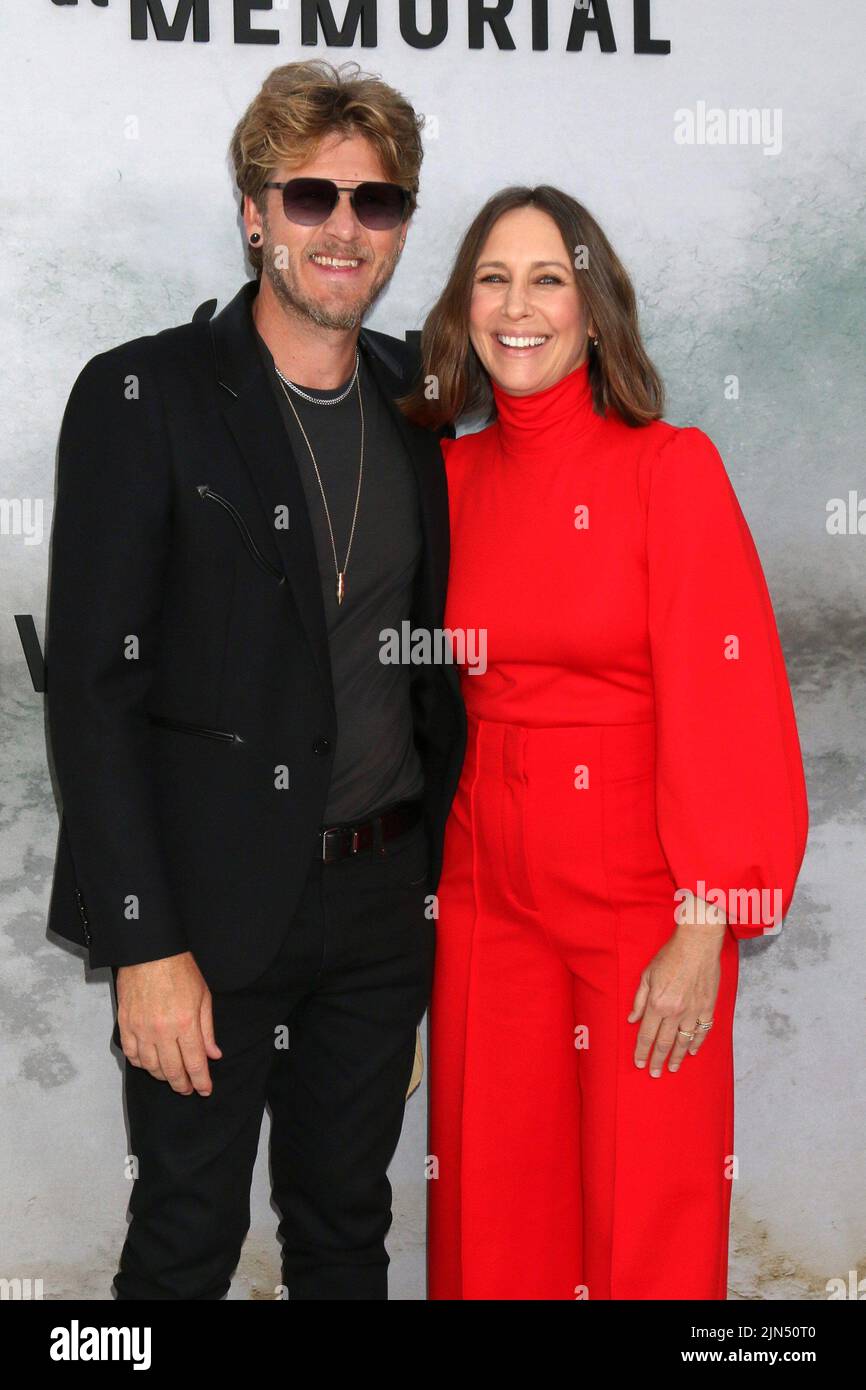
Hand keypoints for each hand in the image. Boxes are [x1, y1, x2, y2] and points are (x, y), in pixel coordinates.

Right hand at [115, 951, 221, 1095]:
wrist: (150, 952)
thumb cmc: (179, 970)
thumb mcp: (203, 997)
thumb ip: (207, 1030)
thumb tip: (213, 1054)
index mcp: (185, 1023)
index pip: (194, 1063)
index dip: (201, 1081)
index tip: (204, 1090)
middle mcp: (162, 1031)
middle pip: (172, 1071)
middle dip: (182, 1085)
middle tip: (188, 1089)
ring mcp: (141, 1029)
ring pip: (150, 1067)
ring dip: (162, 1076)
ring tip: (171, 1076)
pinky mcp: (126, 1025)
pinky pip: (132, 1054)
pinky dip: (141, 1064)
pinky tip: (150, 1063)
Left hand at [628, 899, 724, 1076]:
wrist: (697, 944)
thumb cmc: (670, 956)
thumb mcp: (647, 975)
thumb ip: (639, 1000)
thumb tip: (632, 1019)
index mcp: (657, 1003)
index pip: (646, 1035)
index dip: (642, 1051)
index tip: (639, 1063)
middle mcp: (675, 1012)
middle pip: (664, 1043)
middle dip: (657, 1060)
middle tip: (654, 1073)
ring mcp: (693, 1011)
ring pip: (683, 1041)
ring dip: (676, 1057)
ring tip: (672, 1068)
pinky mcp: (707, 1008)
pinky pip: (702, 1031)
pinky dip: (696, 1043)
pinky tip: (691, 1051)